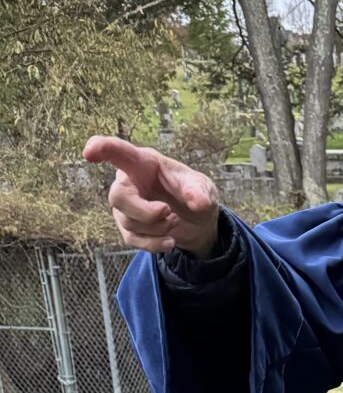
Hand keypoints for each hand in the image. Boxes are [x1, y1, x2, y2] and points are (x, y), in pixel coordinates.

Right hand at [83, 136, 219, 257]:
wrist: (198, 221)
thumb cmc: (195, 193)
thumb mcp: (204, 187)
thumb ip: (199, 191)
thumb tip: (198, 202)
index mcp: (143, 163)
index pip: (118, 151)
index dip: (101, 149)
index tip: (89, 153)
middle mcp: (129, 182)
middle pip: (118, 197)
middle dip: (145, 211)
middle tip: (168, 212)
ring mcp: (126, 206)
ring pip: (128, 221)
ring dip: (157, 227)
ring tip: (174, 220)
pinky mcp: (128, 227)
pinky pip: (132, 239)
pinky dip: (154, 244)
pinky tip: (170, 241)